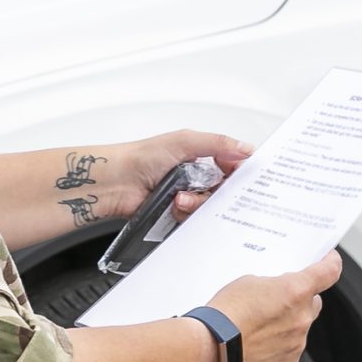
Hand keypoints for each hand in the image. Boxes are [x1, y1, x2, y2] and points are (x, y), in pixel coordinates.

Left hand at [104, 130, 253, 220]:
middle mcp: (196, 175)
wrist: (116, 182)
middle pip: (226, 189)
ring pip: (211, 206)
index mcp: (201, 155)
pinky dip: (187, 213)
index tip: (239, 174)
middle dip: (218, 190)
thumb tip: (245, 147)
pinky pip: (196, 219)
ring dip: (197, 202)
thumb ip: (217, 143)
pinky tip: (174, 205)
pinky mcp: (180, 212)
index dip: (239, 170)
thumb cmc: (141, 157)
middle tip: (208, 186)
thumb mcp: (184, 141)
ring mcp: (188, 194)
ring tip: (180, 196)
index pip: (232, 163)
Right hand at [204, 251, 342, 361]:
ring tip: (256, 328)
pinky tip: (256, 345)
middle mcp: (302, 318)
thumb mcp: (248, 283)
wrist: (210, 350)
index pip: (328, 272)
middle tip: (277, 302)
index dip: (331, 263)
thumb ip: (272, 286)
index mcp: (295, 291)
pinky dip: (277, 347)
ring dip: (285, 326)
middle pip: (312, 303)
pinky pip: (289, 351)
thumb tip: (277, 294)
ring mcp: (297, 344)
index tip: (330, 260)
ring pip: (299, 329)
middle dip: (300, 301)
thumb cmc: (224, 315)